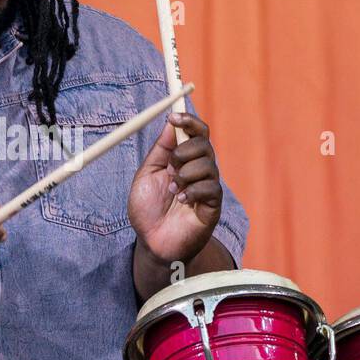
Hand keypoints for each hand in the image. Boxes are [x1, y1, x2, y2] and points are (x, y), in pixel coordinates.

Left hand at [128, 112, 222, 263]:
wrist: (152, 243)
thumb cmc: (148, 211)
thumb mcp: (147, 175)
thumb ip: (159, 150)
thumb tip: (169, 123)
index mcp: (184, 160)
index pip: (196, 132)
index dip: (188, 121)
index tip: (173, 117)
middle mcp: (199, 170)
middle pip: (204, 143)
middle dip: (184, 150)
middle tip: (170, 167)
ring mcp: (207, 187)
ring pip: (207, 164)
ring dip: (185, 174)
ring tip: (173, 190)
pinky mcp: (213, 206)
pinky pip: (211, 187)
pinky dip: (192, 190)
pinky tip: (182, 201)